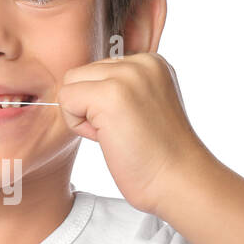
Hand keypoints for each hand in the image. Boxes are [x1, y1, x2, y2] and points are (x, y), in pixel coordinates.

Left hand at [57, 51, 211, 215]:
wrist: (178, 181)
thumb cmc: (158, 155)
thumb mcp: (145, 104)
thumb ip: (120, 87)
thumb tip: (78, 86)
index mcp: (151, 61)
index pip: (97, 69)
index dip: (103, 103)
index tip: (132, 124)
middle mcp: (141, 61)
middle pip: (80, 74)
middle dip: (90, 106)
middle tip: (122, 131)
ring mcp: (126, 76)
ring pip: (70, 84)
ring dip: (83, 116)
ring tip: (117, 134)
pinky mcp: (109, 94)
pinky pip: (65, 100)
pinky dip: (79, 126)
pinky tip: (109, 138)